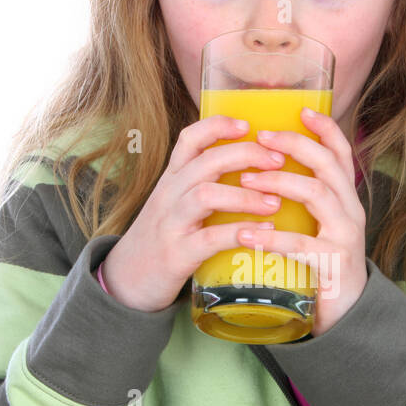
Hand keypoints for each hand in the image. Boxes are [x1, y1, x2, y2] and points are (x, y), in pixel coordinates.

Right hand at [101, 115, 288, 311]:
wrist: (127, 280)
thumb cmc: (162, 238)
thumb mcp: (175, 203)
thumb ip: (203, 184)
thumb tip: (252, 170)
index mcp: (172, 179)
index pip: (190, 138)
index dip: (218, 126)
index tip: (248, 125)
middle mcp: (169, 194)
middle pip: (206, 161)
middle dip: (246, 155)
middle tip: (278, 161)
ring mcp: (171, 223)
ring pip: (207, 195)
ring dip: (246, 195)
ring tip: (275, 202)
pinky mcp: (177, 254)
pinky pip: (210, 238)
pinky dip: (238, 232)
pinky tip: (264, 233)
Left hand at [237, 108, 367, 335]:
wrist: (344, 316)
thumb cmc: (321, 266)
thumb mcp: (317, 226)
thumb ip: (302, 201)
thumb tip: (266, 171)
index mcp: (346, 200)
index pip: (340, 153)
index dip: (324, 129)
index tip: (299, 110)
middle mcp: (351, 212)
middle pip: (327, 165)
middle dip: (294, 146)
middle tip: (260, 139)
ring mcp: (345, 237)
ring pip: (316, 194)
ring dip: (279, 183)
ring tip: (246, 181)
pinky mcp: (333, 264)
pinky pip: (301, 245)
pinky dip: (271, 237)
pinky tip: (246, 235)